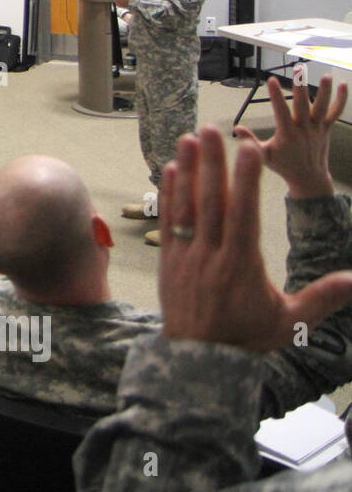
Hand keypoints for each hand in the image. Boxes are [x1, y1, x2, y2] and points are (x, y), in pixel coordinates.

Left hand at [158, 127, 351, 351]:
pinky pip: (168, 222)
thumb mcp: (291, 320)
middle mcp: (211, 256)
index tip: (248, 149)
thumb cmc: (248, 338)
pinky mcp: (168, 261)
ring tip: (187, 137)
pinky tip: (171, 170)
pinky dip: (169, 195)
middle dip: (211, 164)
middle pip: (210, 202)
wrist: (200, 363)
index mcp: (242, 266)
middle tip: (210, 128)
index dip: (245, 180)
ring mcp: (185, 257)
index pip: (243, 214)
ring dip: (187, 170)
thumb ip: (324, 296)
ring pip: (186, 207)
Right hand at [235, 75, 346, 199]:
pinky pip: (335, 112)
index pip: (280, 111)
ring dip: (325, 91)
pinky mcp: (326, 128)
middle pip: (303, 104)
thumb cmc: (283, 166)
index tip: (271, 79)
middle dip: (301, 86)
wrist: (309, 178)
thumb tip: (236, 128)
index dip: (275, 95)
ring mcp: (317, 128)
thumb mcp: (263, 156)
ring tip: (326, 75)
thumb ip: (250, 141)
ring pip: (323, 107)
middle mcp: (304, 129)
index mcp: (287, 134)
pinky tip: (343, 85)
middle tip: (299, 68)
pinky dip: (341, 99)